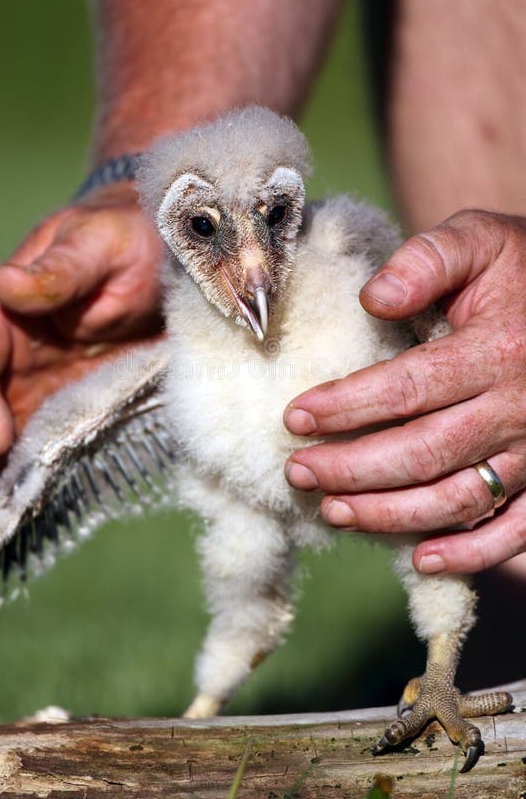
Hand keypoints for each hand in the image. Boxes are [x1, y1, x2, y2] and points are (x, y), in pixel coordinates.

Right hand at [0, 183, 163, 556]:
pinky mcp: (63, 421)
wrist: (166, 257)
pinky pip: (29, 463)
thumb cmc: (129, 240)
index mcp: (4, 317)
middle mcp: (7, 363)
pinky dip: (13, 499)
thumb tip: (7, 284)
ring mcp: (32, 397)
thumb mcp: (101, 243)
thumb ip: (59, 268)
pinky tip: (0, 537)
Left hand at [283, 209, 525, 575]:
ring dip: (390, 515)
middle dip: (351, 469)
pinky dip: (470, 554)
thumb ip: (428, 260)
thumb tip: (371, 297)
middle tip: (298, 471)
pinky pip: (514, 530)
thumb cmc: (521, 270)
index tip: (294, 417)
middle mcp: (519, 408)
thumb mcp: (480, 240)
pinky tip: (420, 558)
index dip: (345, 407)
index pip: (406, 389)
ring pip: (457, 499)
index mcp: (497, 350)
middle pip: (422, 454)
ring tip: (333, 512)